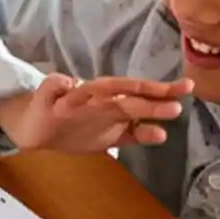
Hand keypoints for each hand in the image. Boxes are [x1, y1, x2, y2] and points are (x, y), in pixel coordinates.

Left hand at [0, 75, 192, 153]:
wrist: (37, 128)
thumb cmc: (43, 106)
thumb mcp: (42, 94)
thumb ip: (54, 87)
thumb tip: (68, 82)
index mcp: (91, 92)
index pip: (118, 87)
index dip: (139, 87)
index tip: (159, 87)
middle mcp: (105, 103)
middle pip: (133, 98)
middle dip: (156, 97)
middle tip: (182, 97)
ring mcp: (109, 118)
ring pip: (136, 113)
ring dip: (155, 112)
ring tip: (176, 111)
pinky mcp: (109, 136)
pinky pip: (129, 135)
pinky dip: (144, 135)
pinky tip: (161, 136)